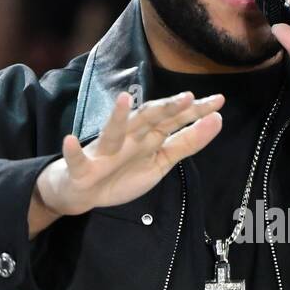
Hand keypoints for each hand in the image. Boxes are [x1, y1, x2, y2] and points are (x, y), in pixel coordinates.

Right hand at [32, 90, 224, 227]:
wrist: (85, 191)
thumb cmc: (124, 171)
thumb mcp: (162, 160)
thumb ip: (188, 141)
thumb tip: (217, 119)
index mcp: (149, 136)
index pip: (174, 119)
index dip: (195, 111)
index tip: (219, 101)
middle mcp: (128, 137)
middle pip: (147, 119)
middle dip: (165, 108)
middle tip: (187, 97)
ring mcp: (105, 151)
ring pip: (112, 132)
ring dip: (118, 116)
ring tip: (125, 100)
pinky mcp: (83, 167)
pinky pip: (77, 159)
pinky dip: (72, 151)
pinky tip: (69, 140)